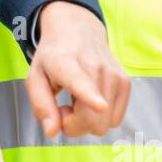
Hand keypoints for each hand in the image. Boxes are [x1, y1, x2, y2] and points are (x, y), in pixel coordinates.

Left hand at [26, 1, 129, 136]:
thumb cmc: (53, 58)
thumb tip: (52, 132)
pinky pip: (115, 120)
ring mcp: (115, 75)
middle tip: (64, 108)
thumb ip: (41, 106)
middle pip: (93, 120)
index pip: (81, 82)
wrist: (78, 29)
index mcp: (67, 65)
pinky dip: (101, 118)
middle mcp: (96, 68)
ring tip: (77, 101)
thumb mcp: (35, 78)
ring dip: (88, 122)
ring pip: (105, 124)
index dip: (91, 97)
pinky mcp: (126, 82)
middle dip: (75, 126)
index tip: (100, 105)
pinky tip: (91, 102)